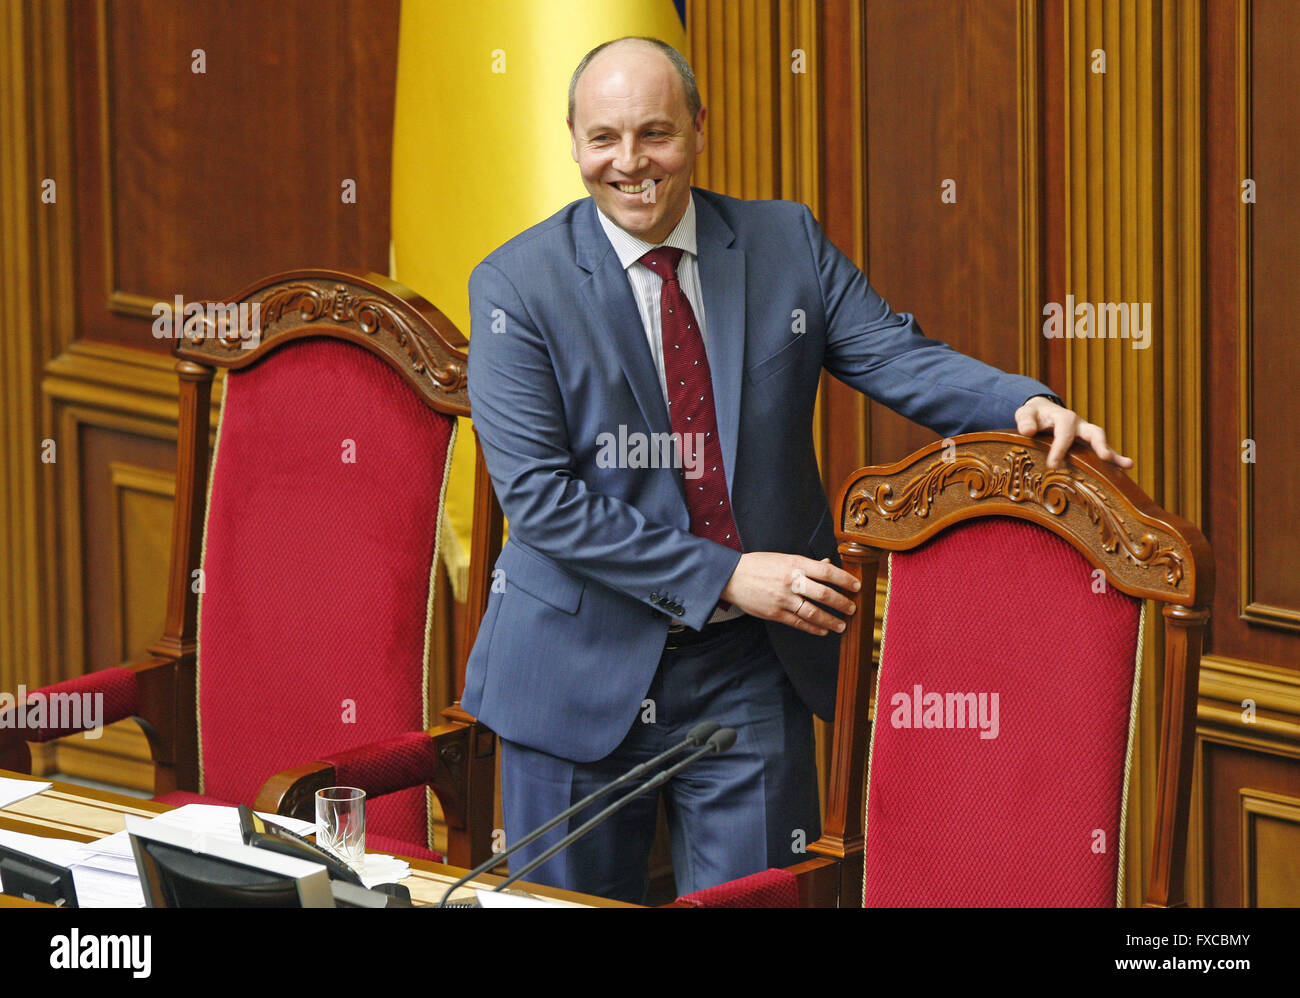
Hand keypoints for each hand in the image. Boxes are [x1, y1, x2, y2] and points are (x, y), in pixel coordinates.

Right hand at [720, 553, 859, 635]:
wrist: (731, 577)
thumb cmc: (759, 565)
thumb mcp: (783, 558)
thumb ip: (806, 564)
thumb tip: (828, 565)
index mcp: (794, 564)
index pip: (826, 572)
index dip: (845, 580)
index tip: (856, 587)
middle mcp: (791, 581)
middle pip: (824, 594)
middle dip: (842, 603)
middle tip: (852, 608)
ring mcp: (783, 599)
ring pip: (813, 612)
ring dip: (830, 621)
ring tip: (842, 625)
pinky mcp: (775, 613)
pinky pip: (798, 623)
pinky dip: (813, 628)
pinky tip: (823, 630)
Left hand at [1014, 396, 1133, 470]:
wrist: (1042, 411)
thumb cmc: (1033, 415)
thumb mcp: (1025, 414)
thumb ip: (1025, 421)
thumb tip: (1028, 431)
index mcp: (1064, 417)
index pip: (1064, 433)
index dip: (1059, 448)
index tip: (1052, 465)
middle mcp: (1079, 425)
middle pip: (1093, 432)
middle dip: (1099, 444)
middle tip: (1105, 457)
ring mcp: (1086, 434)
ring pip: (1102, 442)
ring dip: (1114, 454)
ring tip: (1128, 465)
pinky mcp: (1088, 443)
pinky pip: (1102, 450)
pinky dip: (1114, 459)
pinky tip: (1127, 467)